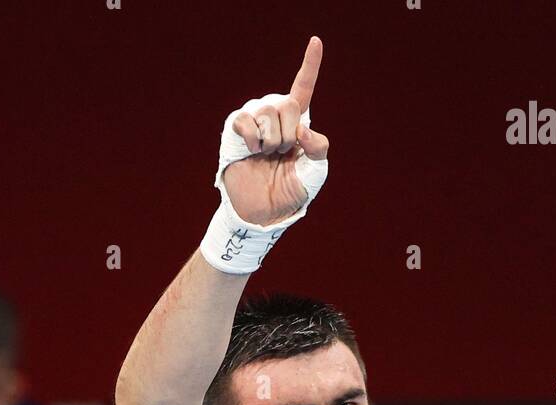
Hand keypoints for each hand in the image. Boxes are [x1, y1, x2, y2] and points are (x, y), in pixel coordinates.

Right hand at [223, 36, 328, 226]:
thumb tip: (302, 130)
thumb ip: (319, 149)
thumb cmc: (289, 190)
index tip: (315, 42)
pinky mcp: (236, 128)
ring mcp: (254, 119)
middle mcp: (274, 114)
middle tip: (280, 153)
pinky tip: (252, 152)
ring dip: (271, 141)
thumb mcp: (314, 172)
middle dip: (287, 134)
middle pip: (287, 103)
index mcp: (296, 121)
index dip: (310, 65)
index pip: (304, 88)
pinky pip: (246, 121)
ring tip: (266, 155)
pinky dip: (252, 140)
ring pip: (268, 112)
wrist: (263, 211)